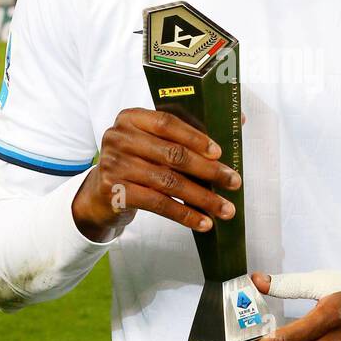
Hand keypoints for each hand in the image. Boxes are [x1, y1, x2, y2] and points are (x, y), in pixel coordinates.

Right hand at [72, 108, 240, 241]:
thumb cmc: (138, 161)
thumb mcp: (153, 142)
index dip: (195, 137)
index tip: (219, 153)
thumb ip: (188, 131)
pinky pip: (158, 204)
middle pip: (172, 154)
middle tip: (233, 182)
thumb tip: (238, 119)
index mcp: (131, 118)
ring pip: (168, 182)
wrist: (101, 193)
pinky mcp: (115, 192)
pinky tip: (203, 222)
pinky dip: (184, 214)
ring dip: (202, 198)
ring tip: (224, 208)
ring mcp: (114, 165)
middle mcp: (119, 138)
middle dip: (208, 170)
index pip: (167, 122)